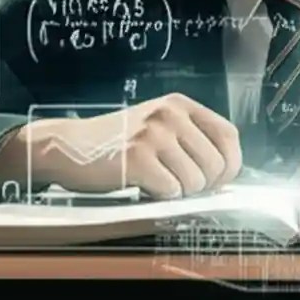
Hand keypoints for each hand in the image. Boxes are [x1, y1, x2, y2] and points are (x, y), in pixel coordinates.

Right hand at [23, 93, 242, 198]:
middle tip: (179, 184)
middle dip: (202, 185)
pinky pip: (170, 190)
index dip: (230, 164)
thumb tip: (225, 173)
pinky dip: (160, 195)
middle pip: (215, 164)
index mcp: (179, 104)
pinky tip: (143, 184)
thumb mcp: (157, 125)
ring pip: (194, 181)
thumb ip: (190, 138)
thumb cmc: (117, 142)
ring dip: (179, 191)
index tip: (218, 180)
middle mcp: (169, 115)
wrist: (69, 146)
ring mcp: (153, 134)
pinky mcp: (136, 157)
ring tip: (157, 181)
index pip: (229, 135)